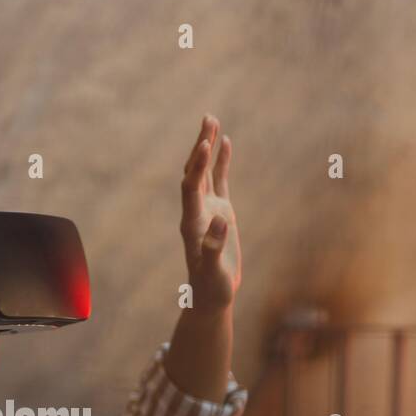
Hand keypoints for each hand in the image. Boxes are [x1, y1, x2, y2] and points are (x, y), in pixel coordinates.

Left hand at [180, 113, 240, 311]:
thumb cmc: (210, 288)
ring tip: (212, 120)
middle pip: (193, 172)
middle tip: (207, 119)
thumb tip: (220, 222)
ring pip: (204, 172)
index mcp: (192, 223)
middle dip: (200, 146)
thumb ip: (214, 248)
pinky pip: (219, 181)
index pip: (190, 187)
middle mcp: (196, 211)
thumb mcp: (213, 271)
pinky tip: (225, 141)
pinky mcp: (220, 212)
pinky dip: (221, 162)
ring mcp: (207, 209)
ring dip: (206, 147)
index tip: (203, 146)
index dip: (196, 166)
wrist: (211, 296)